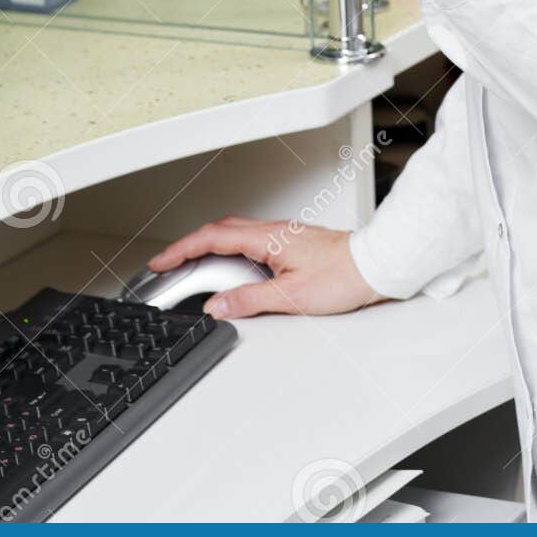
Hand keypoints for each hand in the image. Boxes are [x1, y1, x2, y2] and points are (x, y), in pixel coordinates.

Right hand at [146, 217, 384, 319]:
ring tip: (193, 269)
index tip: (160, 261)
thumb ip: (249, 300)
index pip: (213, 238)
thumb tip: (216, 306)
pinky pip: (251, 240)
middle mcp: (273, 231)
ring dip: (210, 246)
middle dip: (189, 245)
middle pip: (220, 230)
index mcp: (268, 238)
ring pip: (236, 234)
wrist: (375, 266)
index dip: (181, 249)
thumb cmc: (343, 276)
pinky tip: (232, 268)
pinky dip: (231, 251)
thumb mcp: (291, 297)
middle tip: (169, 265)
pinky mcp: (292, 243)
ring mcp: (283, 235)